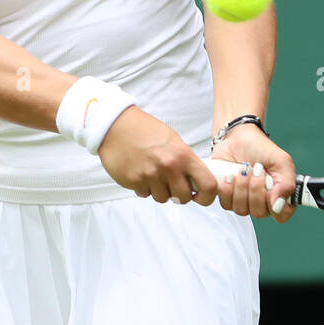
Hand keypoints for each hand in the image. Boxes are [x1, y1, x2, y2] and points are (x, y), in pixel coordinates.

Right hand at [97, 106, 218, 206]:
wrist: (116, 126)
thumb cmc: (144, 130)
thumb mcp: (173, 141)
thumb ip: (185, 161)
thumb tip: (196, 180)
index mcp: (183, 155)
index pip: (208, 185)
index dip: (207, 196)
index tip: (202, 196)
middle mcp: (169, 167)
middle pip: (184, 198)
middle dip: (179, 195)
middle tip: (172, 184)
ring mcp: (151, 176)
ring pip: (163, 198)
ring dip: (160, 191)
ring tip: (153, 173)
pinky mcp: (134, 181)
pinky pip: (145, 194)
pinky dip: (144, 187)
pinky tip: (140, 172)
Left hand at [209, 124, 297, 221]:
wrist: (236, 138)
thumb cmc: (260, 148)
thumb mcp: (281, 161)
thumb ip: (287, 183)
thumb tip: (279, 204)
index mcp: (280, 195)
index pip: (281, 215)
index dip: (276, 209)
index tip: (271, 192)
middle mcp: (263, 201)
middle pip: (259, 212)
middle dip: (255, 189)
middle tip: (256, 170)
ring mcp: (245, 201)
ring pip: (242, 209)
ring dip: (241, 187)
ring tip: (243, 170)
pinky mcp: (228, 197)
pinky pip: (227, 204)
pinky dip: (227, 189)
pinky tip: (230, 176)